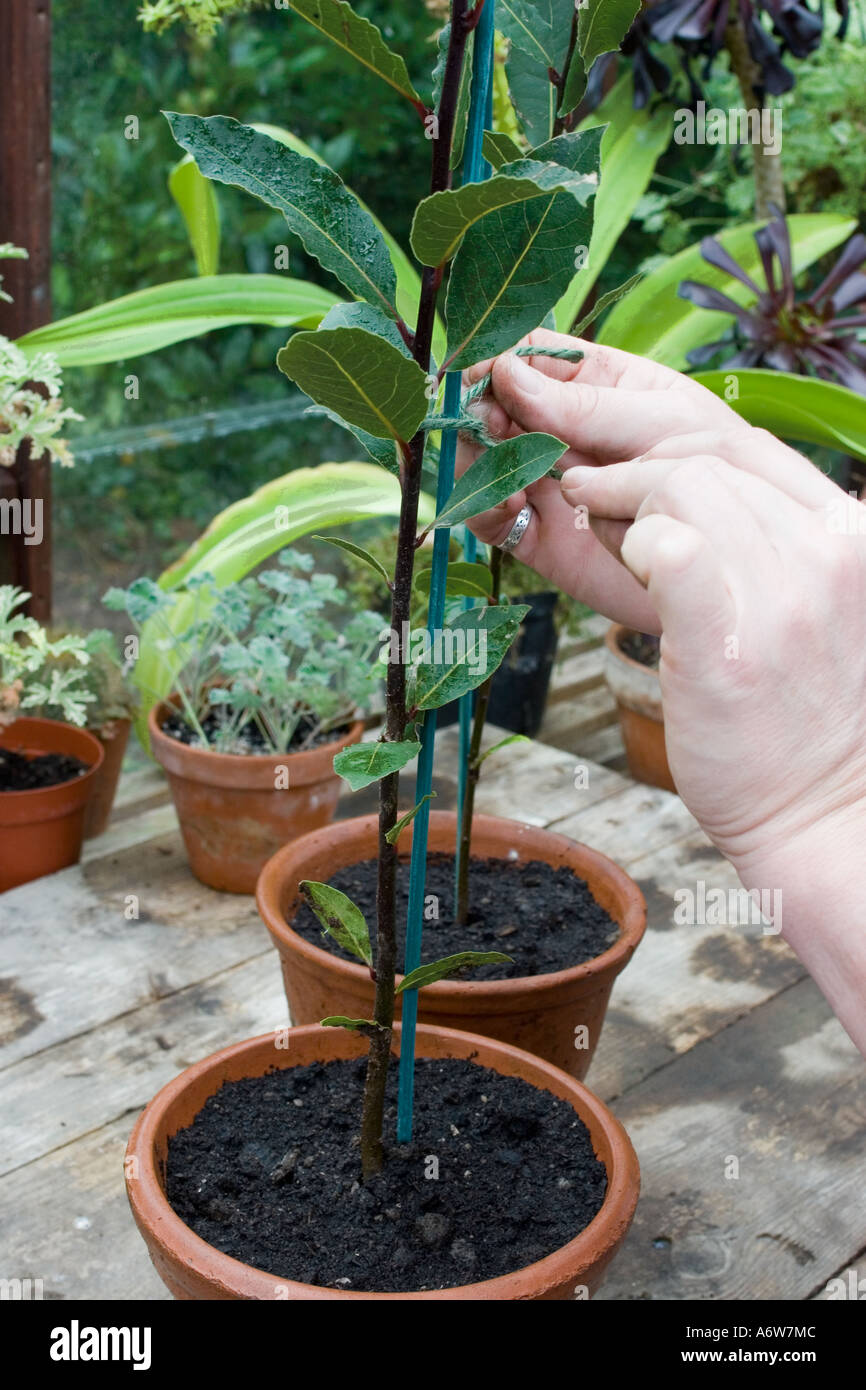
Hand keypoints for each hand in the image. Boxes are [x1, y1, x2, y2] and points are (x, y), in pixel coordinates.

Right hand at [455, 328, 745, 629]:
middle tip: (492, 422)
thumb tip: (506, 374)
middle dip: (486, 408)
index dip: (501, 357)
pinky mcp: (536, 535)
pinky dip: (486, 505)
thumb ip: (586, 406)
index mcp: (598, 384)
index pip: (533, 354)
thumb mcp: (662, 425)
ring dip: (481, 455)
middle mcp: (563, 429)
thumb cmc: (720, 477)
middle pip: (498, 403)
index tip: (484, 372)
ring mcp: (546, 481)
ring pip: (487, 457)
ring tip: (501, 461)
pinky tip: (508, 502)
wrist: (729, 570)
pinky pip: (491, 514)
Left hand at [563, 448, 865, 1053]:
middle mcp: (827, 548)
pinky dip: (631, 536)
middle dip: (620, 440)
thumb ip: (764, 545)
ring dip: (614, 488)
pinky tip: (609, 543)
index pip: (745, 444)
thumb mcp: (808, 608)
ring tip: (579, 508)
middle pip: (706, 448)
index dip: (662, 425)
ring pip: (680, 485)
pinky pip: (673, 549)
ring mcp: (786, 594)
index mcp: (846, 533)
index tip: (607, 435)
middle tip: (567, 456)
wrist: (830, 817)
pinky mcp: (732, 645)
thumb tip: (672, 505)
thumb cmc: (801, 720)